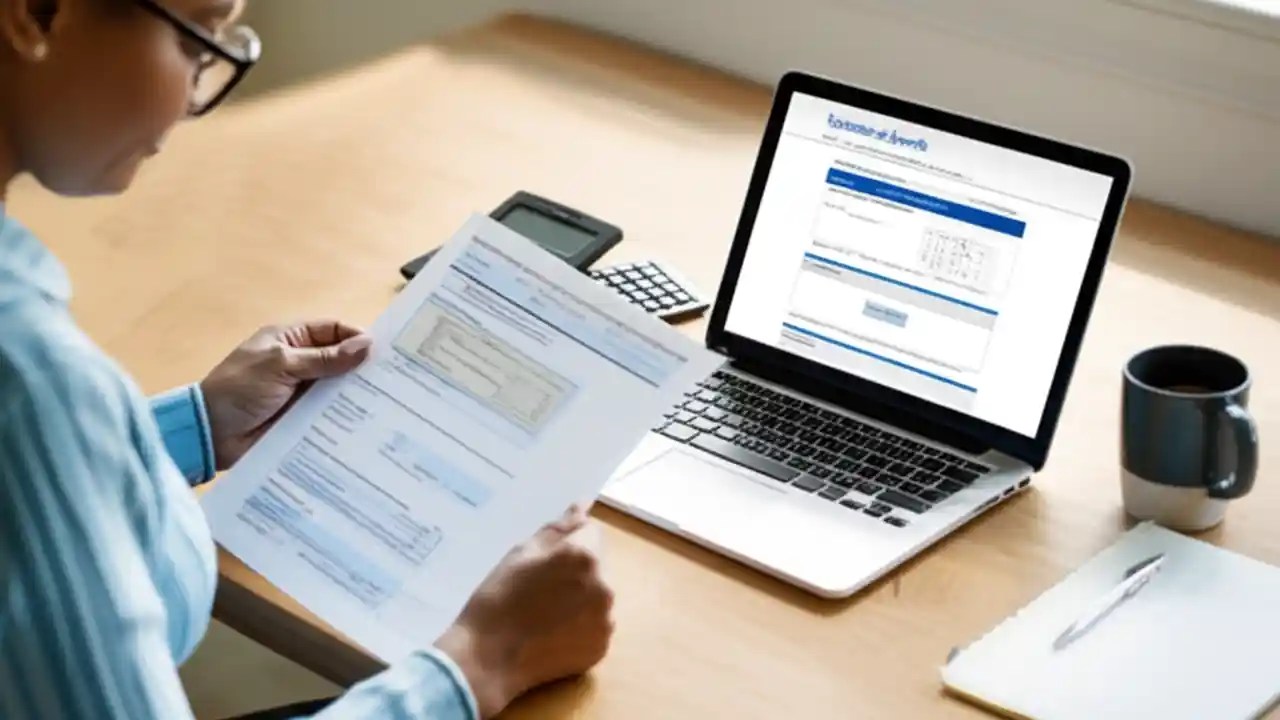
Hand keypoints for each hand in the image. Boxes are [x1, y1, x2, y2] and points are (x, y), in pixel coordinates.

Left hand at [200, 320, 372, 469]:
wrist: (209, 434)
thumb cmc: (239, 389)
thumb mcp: (280, 366)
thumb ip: (324, 358)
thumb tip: (366, 345)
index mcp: (290, 340)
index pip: (333, 330)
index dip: (357, 338)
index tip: (385, 353)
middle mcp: (300, 362)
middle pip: (341, 360)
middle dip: (363, 368)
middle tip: (394, 381)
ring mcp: (302, 392)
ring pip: (338, 389)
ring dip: (357, 394)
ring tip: (388, 404)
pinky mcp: (303, 418)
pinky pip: (330, 414)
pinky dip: (346, 417)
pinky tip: (368, 423)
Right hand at [435, 506, 614, 717]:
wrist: (487, 657)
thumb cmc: (498, 598)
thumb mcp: (521, 552)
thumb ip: (558, 528)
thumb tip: (582, 506)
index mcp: (584, 556)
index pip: (591, 531)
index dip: (568, 541)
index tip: (546, 559)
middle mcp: (604, 586)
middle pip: (597, 563)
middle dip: (577, 568)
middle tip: (541, 586)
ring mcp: (606, 619)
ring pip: (598, 594)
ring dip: (581, 596)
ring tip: (546, 611)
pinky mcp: (601, 646)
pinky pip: (596, 624)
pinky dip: (581, 624)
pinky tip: (553, 631)